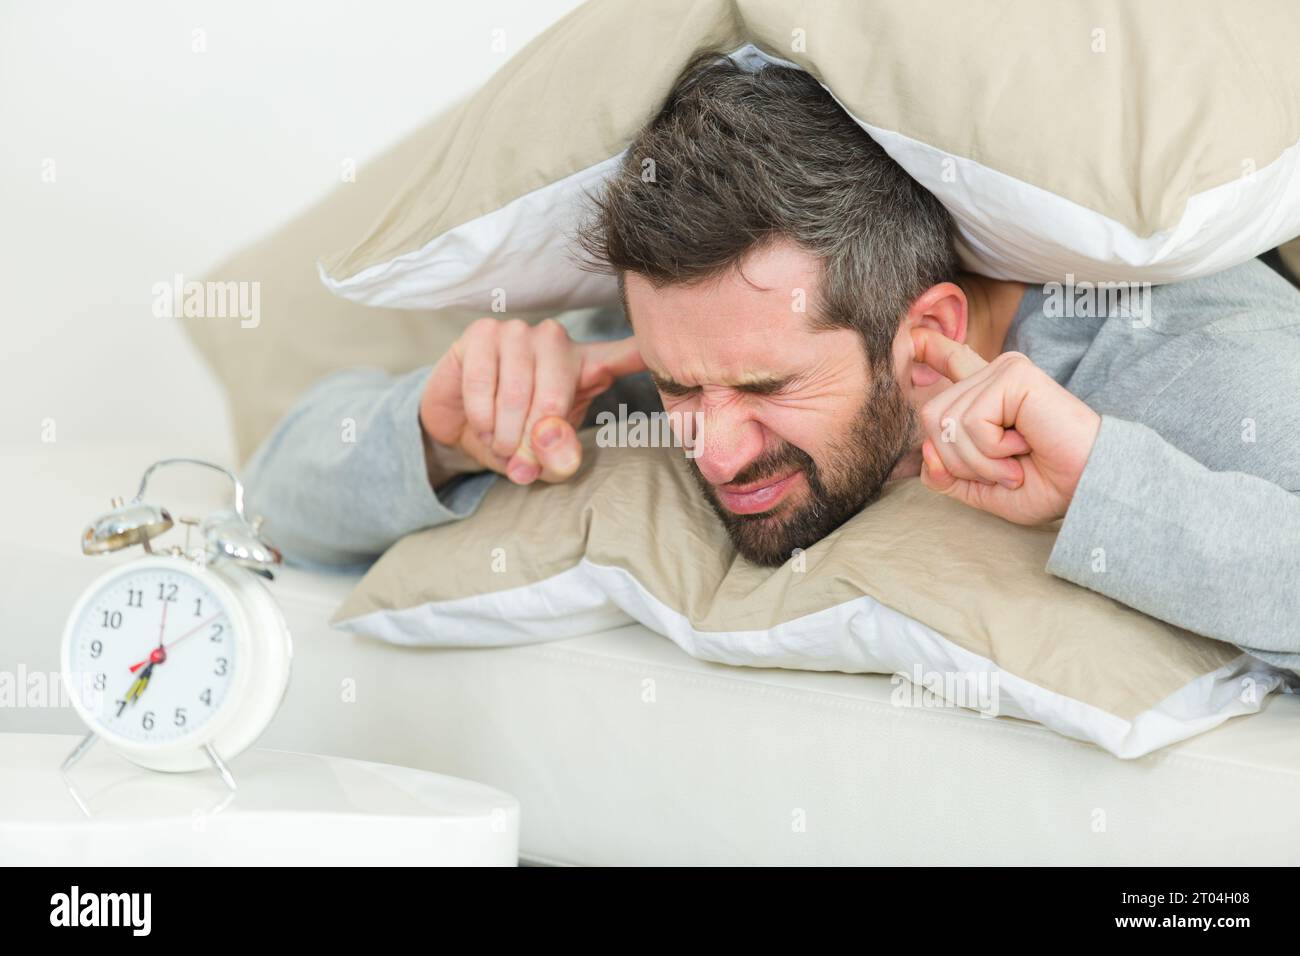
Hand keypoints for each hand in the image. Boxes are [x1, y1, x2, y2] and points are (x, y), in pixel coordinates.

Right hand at [419, 317, 644, 484]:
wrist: (458, 423)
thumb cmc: (511, 434)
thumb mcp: (543, 457)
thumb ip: (557, 458)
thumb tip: (549, 447)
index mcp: (587, 367)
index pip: (626, 356)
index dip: (645, 356)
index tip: (673, 359)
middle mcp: (557, 341)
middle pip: (557, 394)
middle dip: (534, 439)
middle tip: (521, 462)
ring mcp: (519, 332)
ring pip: (518, 391)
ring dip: (503, 432)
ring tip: (500, 444)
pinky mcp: (482, 333)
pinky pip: (484, 383)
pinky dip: (481, 416)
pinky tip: (480, 424)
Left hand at [912, 327, 1100, 524]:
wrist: (1088, 487)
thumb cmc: (1046, 485)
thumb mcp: (981, 489)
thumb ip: (945, 474)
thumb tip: (926, 451)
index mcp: (987, 396)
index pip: (953, 363)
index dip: (932, 348)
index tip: (915, 333)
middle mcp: (993, 376)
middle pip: (931, 418)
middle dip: (960, 461)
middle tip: (1006, 470)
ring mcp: (1003, 370)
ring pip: (947, 424)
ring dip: (979, 461)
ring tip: (1015, 462)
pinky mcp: (1014, 375)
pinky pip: (970, 422)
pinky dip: (991, 451)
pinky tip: (1023, 446)